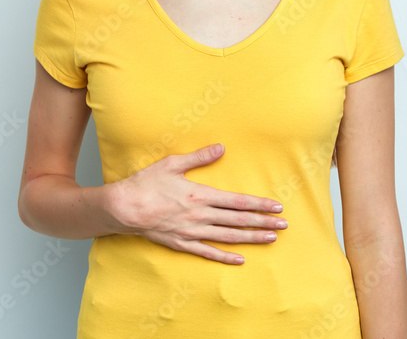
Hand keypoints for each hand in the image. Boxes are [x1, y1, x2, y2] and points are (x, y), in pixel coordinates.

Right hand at [108, 143, 287, 264]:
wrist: (123, 208)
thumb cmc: (145, 184)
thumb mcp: (172, 164)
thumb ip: (199, 157)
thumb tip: (221, 148)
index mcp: (201, 195)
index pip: (238, 201)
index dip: (259, 205)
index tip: (277, 207)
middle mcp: (201, 216)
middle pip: (239, 220)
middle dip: (263, 222)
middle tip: (283, 225)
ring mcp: (192, 232)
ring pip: (228, 237)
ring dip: (251, 238)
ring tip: (270, 238)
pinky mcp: (182, 244)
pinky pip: (208, 253)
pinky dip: (225, 257)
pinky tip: (240, 259)